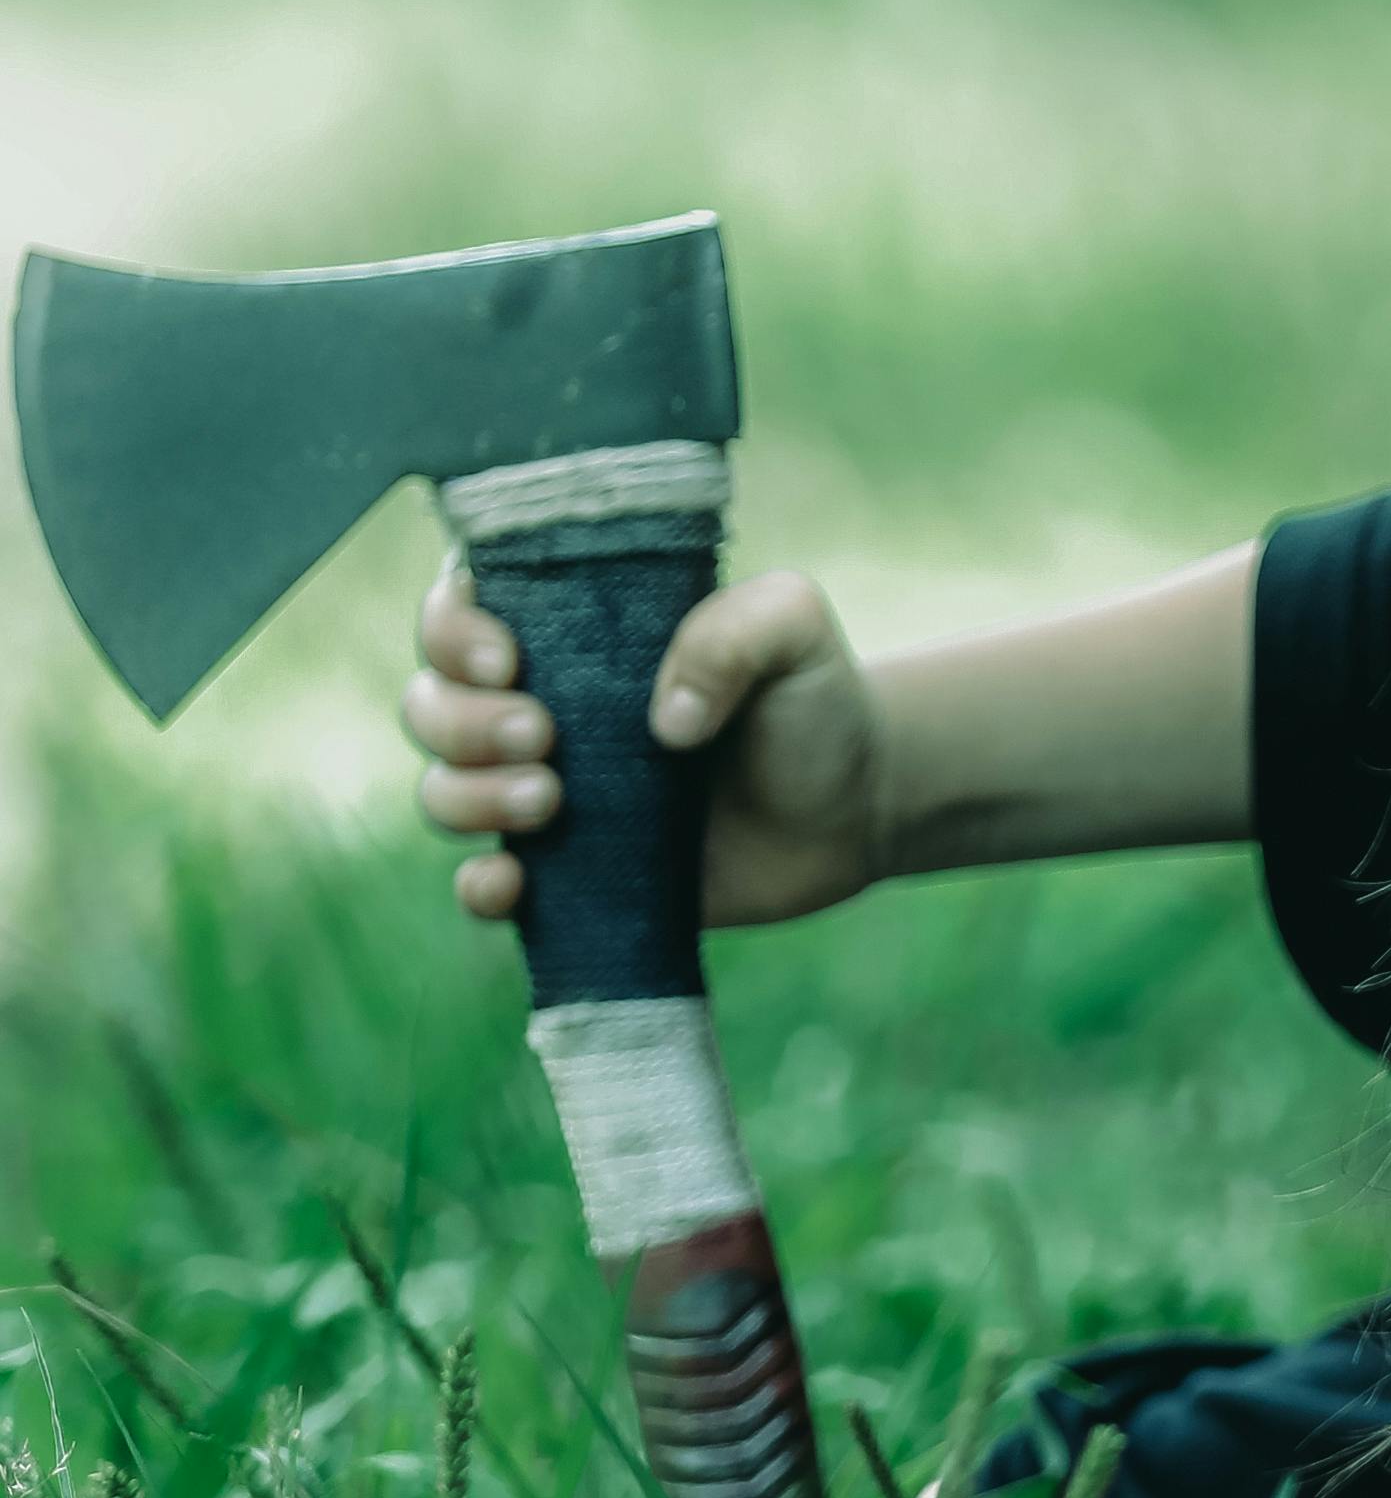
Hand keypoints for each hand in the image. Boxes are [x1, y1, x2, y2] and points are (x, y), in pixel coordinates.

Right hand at [404, 557, 890, 929]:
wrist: (852, 810)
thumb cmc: (813, 702)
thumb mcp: (793, 629)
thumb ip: (738, 629)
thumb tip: (666, 718)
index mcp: (571, 631)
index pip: (459, 609)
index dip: (451, 630)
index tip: (509, 659)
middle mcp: (539, 707)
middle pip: (430, 704)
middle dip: (461, 721)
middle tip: (546, 736)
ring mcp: (544, 793)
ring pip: (442, 791)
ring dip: (469, 796)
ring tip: (553, 801)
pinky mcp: (566, 874)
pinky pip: (483, 886)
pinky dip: (478, 889)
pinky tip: (514, 883)